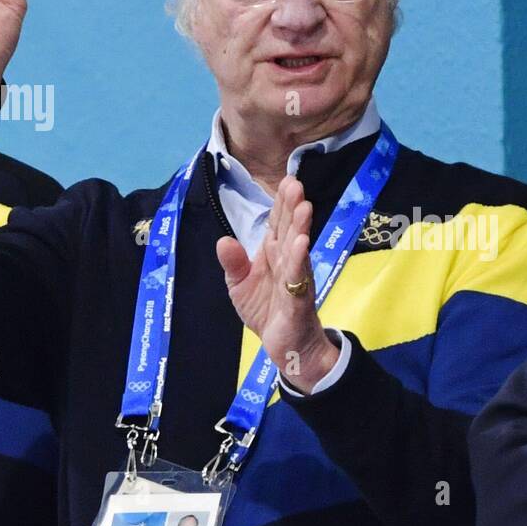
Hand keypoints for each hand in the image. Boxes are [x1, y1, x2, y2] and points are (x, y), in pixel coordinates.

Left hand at [216, 176, 339, 393]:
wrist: (287, 345)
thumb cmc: (267, 311)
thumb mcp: (240, 286)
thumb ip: (233, 263)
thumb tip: (223, 240)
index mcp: (274, 254)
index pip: (277, 224)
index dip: (281, 203)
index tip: (287, 179)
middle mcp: (288, 261)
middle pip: (289, 230)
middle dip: (292, 207)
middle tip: (295, 182)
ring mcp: (296, 279)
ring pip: (297, 249)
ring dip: (300, 227)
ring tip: (303, 206)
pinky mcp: (298, 299)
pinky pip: (298, 277)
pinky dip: (300, 260)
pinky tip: (302, 243)